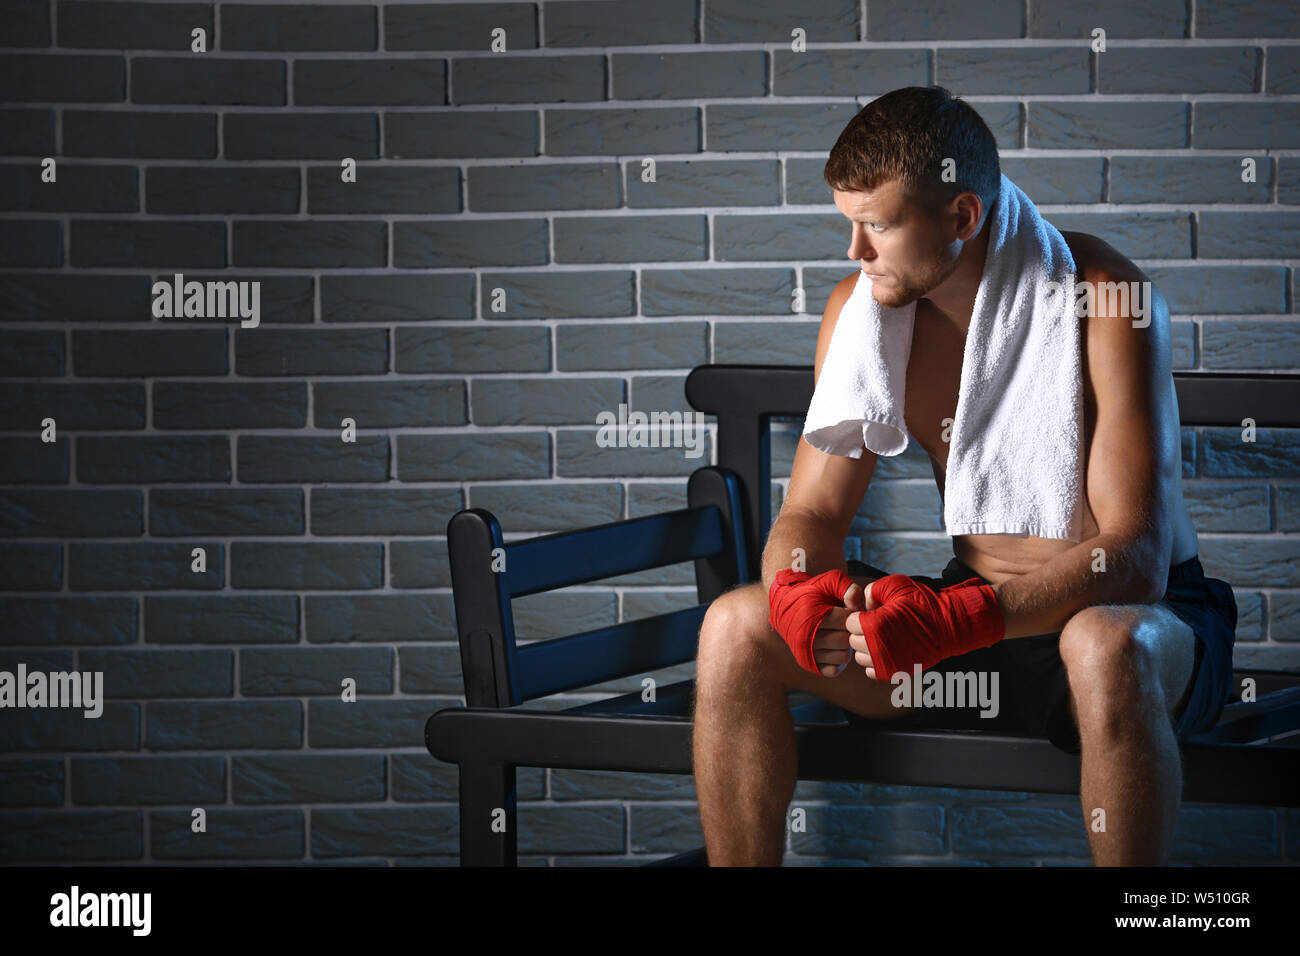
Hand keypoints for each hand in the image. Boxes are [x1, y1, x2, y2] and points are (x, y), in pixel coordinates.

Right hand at [768, 569, 868, 676]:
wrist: (785, 607)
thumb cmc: (812, 593)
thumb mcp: (828, 582)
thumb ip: (848, 588)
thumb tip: (858, 605)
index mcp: (809, 614)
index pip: (845, 620)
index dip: (851, 613)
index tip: (845, 609)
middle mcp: (805, 636)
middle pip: (845, 640)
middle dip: (849, 631)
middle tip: (844, 623)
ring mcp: (806, 652)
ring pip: (843, 657)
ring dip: (845, 646)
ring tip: (839, 634)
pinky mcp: (808, 664)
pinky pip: (834, 670)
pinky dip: (838, 660)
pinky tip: (835, 647)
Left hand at [846, 574, 1004, 680]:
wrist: (948, 626)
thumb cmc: (922, 603)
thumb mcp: (895, 585)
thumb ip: (871, 590)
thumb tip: (861, 603)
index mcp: (873, 625)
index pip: (849, 622)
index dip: (859, 615)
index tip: (872, 612)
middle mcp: (876, 647)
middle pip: (853, 640)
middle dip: (861, 631)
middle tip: (877, 624)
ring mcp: (885, 663)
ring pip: (860, 657)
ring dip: (866, 648)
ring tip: (883, 637)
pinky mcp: (894, 673)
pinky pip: (870, 671)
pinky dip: (874, 662)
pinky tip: (886, 650)